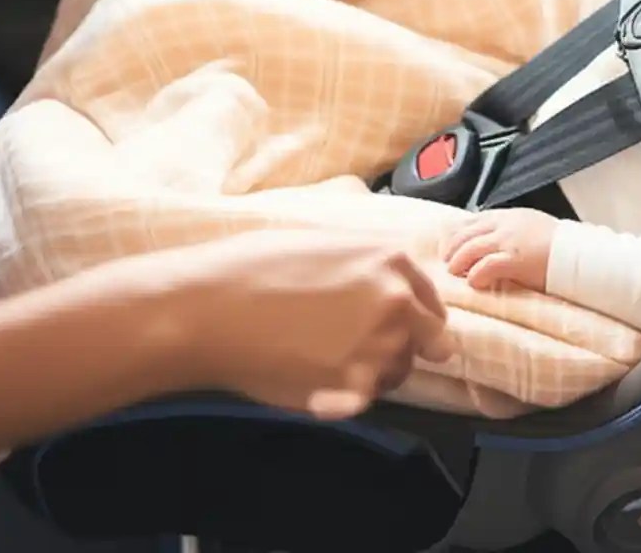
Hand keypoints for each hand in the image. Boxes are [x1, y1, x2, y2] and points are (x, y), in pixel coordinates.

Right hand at [174, 229, 456, 418]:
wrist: (208, 309)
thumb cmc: (250, 268)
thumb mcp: (322, 242)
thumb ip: (368, 263)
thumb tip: (392, 283)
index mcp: (391, 261)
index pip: (431, 303)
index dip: (415, 318)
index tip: (400, 327)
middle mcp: (397, 303)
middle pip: (429, 342)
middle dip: (405, 347)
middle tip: (361, 348)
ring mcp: (380, 348)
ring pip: (397, 373)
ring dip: (373, 372)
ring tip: (323, 358)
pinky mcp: (355, 388)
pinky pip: (365, 398)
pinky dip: (345, 395)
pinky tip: (310, 376)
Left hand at [442, 209, 557, 291]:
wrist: (578, 253)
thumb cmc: (558, 245)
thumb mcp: (530, 226)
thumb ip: (510, 230)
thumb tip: (491, 242)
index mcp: (508, 216)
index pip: (472, 220)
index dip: (457, 233)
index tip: (449, 245)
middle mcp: (504, 225)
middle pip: (465, 234)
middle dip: (451, 248)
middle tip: (446, 262)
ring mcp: (508, 241)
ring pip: (470, 248)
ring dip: (458, 262)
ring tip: (454, 273)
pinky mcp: (514, 260)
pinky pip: (485, 267)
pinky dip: (475, 275)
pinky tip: (473, 283)